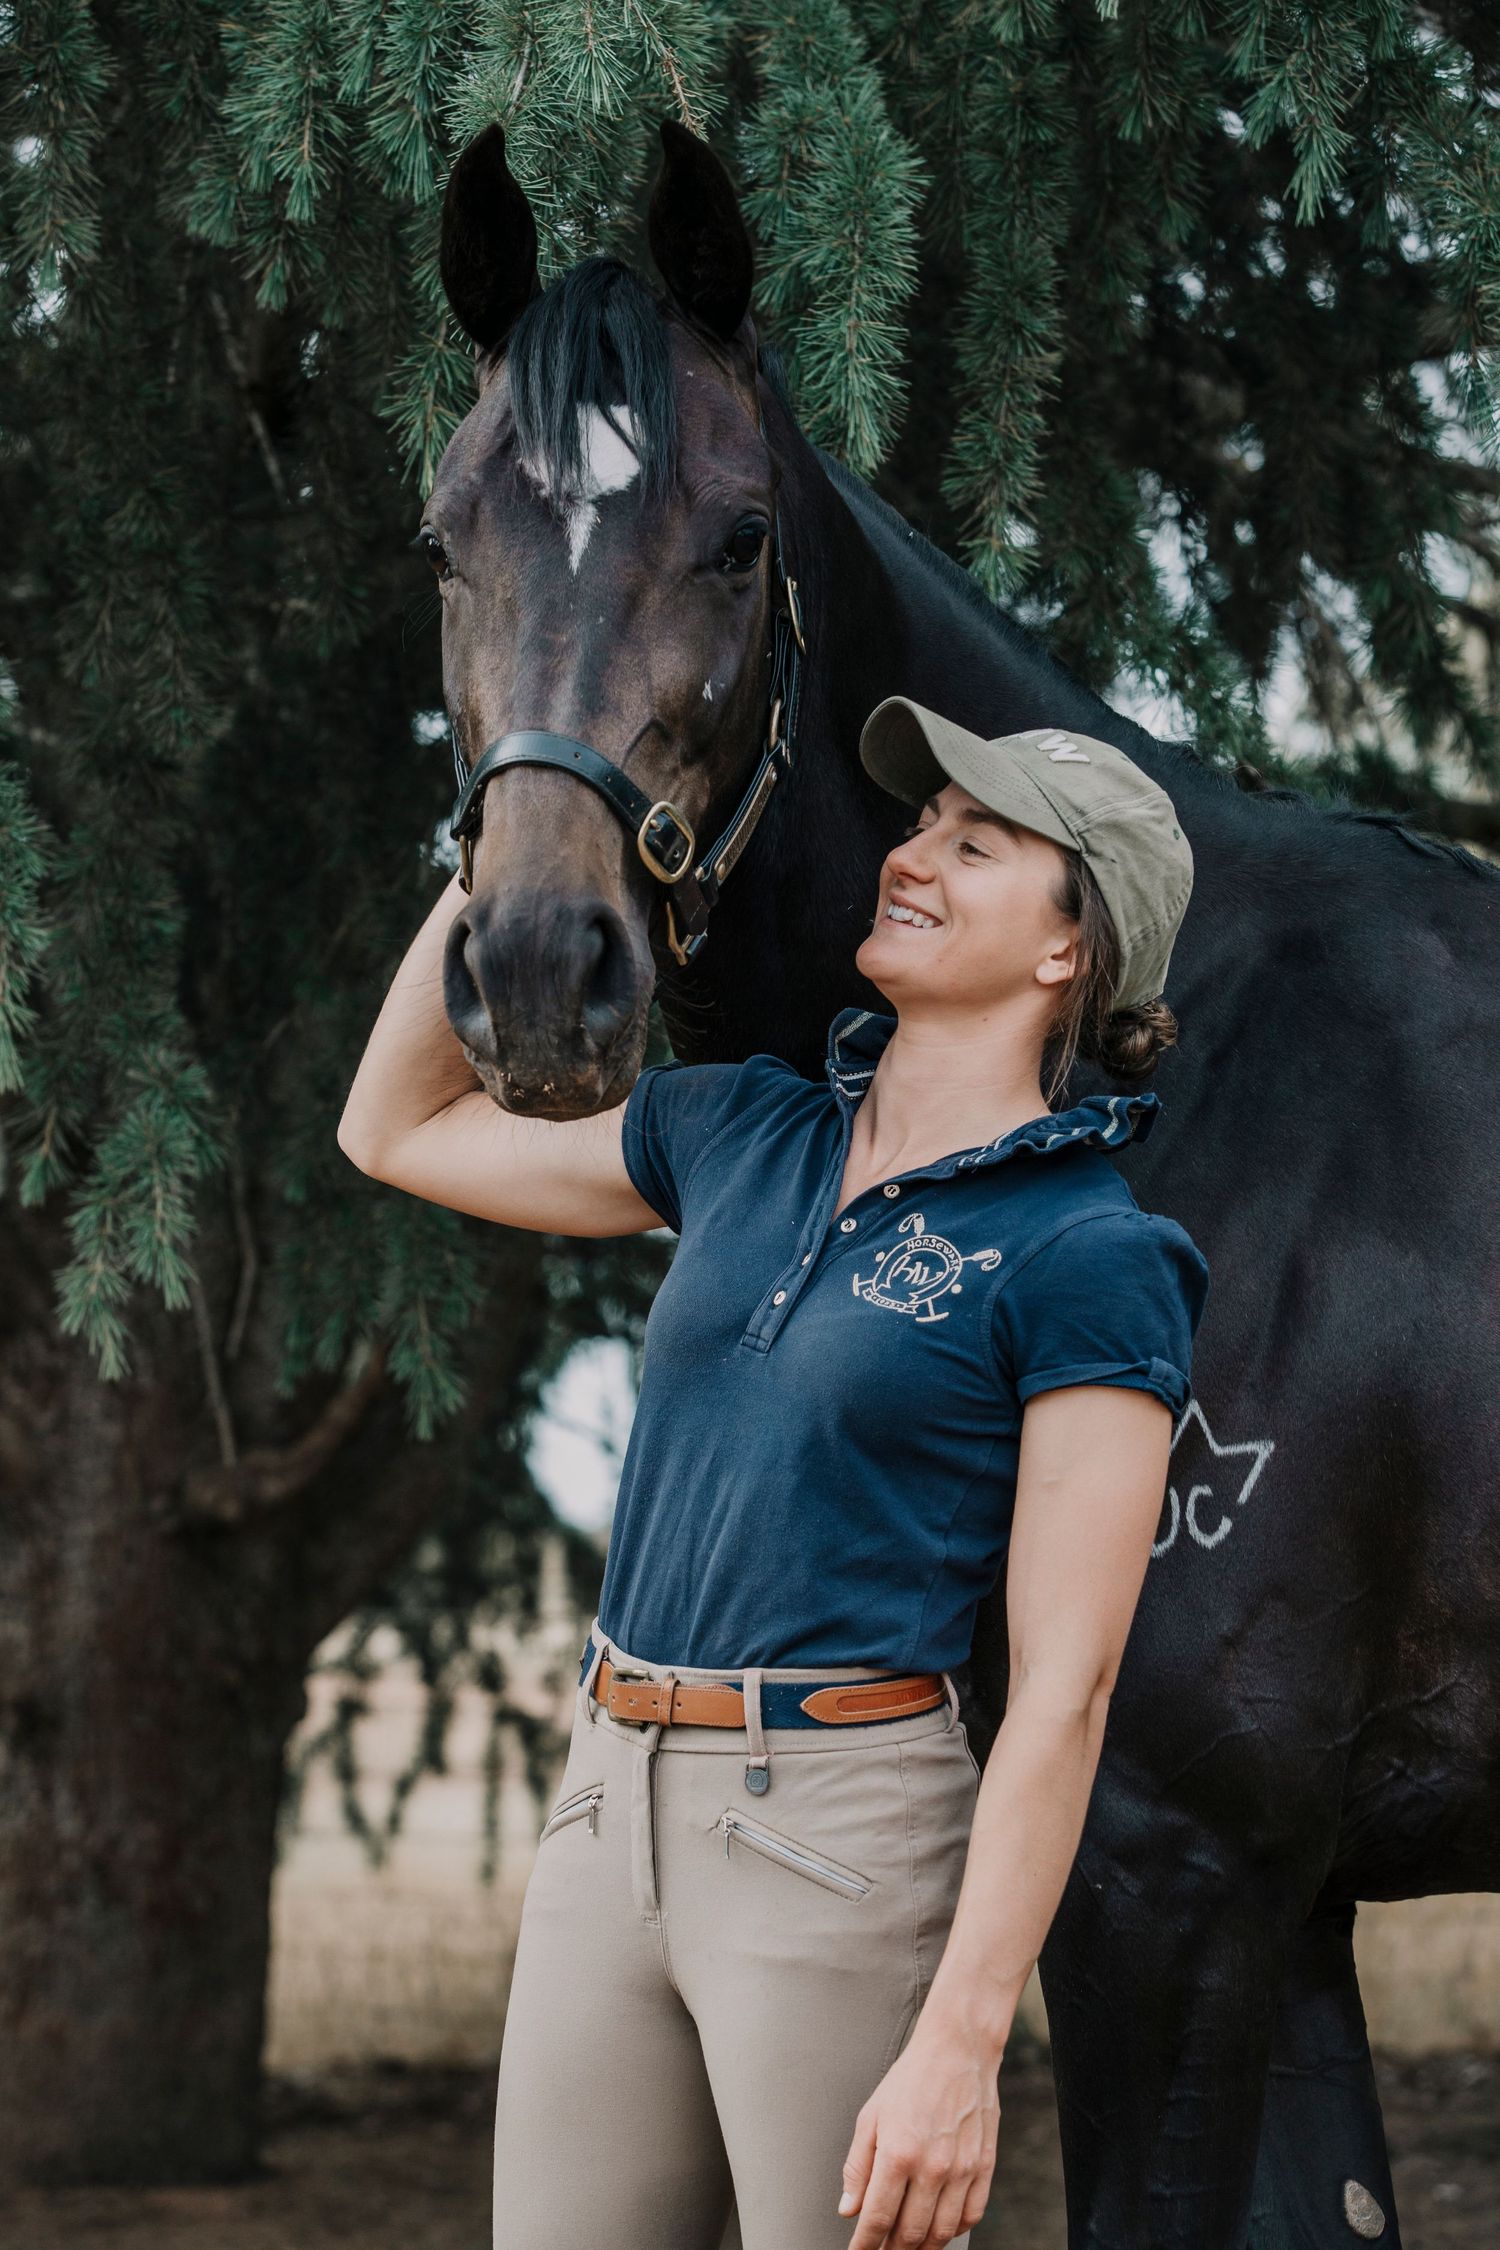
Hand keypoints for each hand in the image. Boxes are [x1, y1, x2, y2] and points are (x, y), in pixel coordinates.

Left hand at [837, 2017, 1000, 2247]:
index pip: (878, 2218)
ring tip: (907, 2246)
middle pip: (910, 2233)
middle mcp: (932, 2166)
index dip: (865, 2243)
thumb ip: (858, 2167)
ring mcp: (962, 2169)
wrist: (957, 2051)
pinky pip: (970, 2216)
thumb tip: (849, 2209)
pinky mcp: (984, 2167)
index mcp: (899, 2152)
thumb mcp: (871, 2116)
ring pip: (941, 2233)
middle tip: (881, 2249)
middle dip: (891, 2249)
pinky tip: (939, 2228)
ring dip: (922, 2247)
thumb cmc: (912, 2079)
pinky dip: (952, 2232)